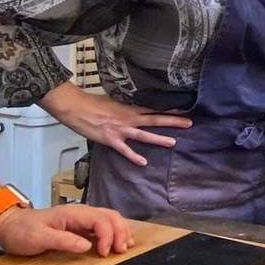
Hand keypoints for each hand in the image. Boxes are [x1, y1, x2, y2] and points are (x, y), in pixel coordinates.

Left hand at [0, 204, 133, 256]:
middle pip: (111, 216)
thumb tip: (87, 247)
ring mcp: (81, 217)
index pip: (100, 220)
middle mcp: (81, 212)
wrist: (10, 225)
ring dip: (120, 231)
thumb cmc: (22, 232)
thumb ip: (63, 241)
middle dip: (120, 232)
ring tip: (123, 247)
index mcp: (72, 213)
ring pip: (110, 218)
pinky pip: (103, 224)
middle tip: (121, 251)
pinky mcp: (80, 225)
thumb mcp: (39, 238)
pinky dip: (114, 232)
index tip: (103, 254)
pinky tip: (116, 242)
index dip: (108, 236)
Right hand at [46, 86, 190, 166]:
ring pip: (144, 134)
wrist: (75, 107)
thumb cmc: (92, 103)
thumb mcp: (113, 102)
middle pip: (155, 119)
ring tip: (173, 142)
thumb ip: (125, 108)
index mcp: (129, 108)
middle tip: (189, 123)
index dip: (169, 109)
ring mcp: (120, 129)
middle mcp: (128, 118)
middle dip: (172, 121)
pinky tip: (144, 162)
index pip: (153, 108)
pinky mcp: (111, 139)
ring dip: (158, 138)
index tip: (184, 109)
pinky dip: (134, 156)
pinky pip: (125, 150)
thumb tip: (134, 110)